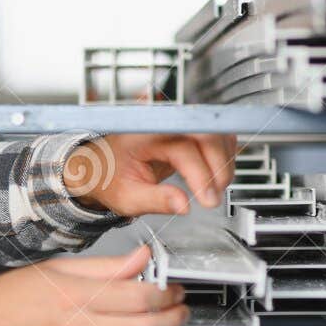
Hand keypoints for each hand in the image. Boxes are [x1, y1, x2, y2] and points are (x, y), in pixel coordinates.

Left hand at [64, 132, 239, 214]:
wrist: (102, 167)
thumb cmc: (110, 178)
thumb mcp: (127, 197)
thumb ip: (156, 201)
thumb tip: (184, 205)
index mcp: (144, 133)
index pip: (184, 149)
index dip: (201, 176)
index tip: (208, 200)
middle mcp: (163, 120)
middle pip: (207, 135)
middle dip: (218, 168)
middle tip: (214, 197)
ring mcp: (177, 120)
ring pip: (216, 133)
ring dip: (223, 162)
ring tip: (214, 189)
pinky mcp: (187, 127)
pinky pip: (215, 135)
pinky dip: (222, 155)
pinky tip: (214, 175)